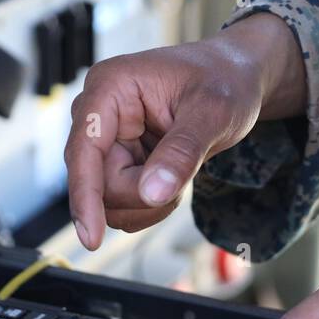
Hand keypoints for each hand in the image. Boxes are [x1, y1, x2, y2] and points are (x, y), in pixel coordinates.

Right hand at [66, 13, 305, 249]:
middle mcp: (98, 114)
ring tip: (181, 174)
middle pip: (98, 183)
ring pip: (109, 199)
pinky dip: (151, 204)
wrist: (235, 79)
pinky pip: (122, 202)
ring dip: (148, 203)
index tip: (92, 239)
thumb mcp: (213, 113)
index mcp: (109, 87)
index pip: (84, 152)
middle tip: (181, 177)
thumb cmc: (225, 81)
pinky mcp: (117, 160)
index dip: (85, 197)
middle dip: (141, 194)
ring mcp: (106, 139)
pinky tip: (172, 179)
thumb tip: (151, 193)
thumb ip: (182, 153)